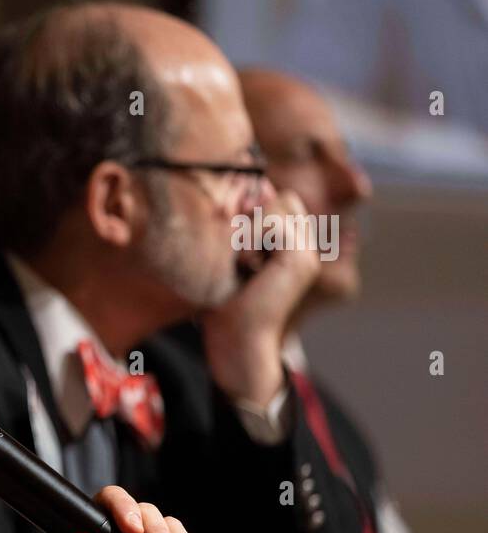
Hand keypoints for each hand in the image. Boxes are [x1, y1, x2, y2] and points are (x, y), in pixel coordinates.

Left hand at [201, 187, 321, 406]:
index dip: (255, 210)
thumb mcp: (231, 256)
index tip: (238, 246)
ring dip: (252, 227)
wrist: (236, 341)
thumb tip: (248, 192)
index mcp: (294, 244)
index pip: (282, 198)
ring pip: (281, 203)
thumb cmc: (225, 302)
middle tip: (242, 255)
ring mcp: (308, 252)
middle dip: (255, 216)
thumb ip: (243, 225)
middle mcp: (307, 245)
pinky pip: (274, 220)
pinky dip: (252, 236)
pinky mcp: (301, 259)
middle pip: (284, 197)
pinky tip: (247, 263)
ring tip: (244, 261)